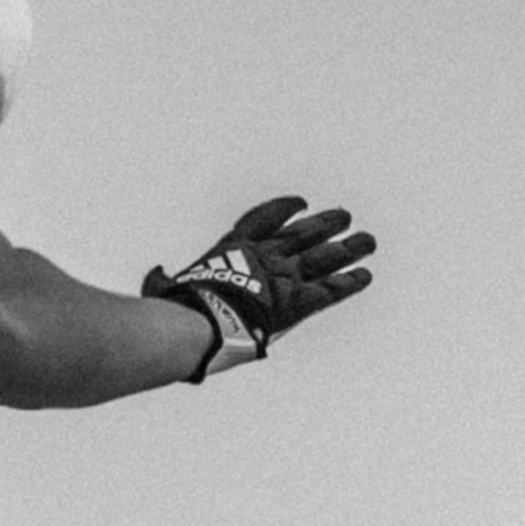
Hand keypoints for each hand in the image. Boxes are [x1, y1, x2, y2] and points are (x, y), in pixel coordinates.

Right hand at [148, 196, 372, 376]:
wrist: (200, 323)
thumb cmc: (175, 309)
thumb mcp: (163, 289)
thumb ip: (162, 281)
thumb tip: (156, 275)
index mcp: (231, 249)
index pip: (262, 219)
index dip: (284, 209)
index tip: (301, 202)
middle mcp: (263, 257)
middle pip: (302, 233)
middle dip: (325, 224)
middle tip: (345, 216)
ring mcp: (284, 277)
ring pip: (324, 257)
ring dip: (348, 248)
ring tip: (368, 240)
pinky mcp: (299, 302)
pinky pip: (331, 290)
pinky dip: (349, 282)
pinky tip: (366, 276)